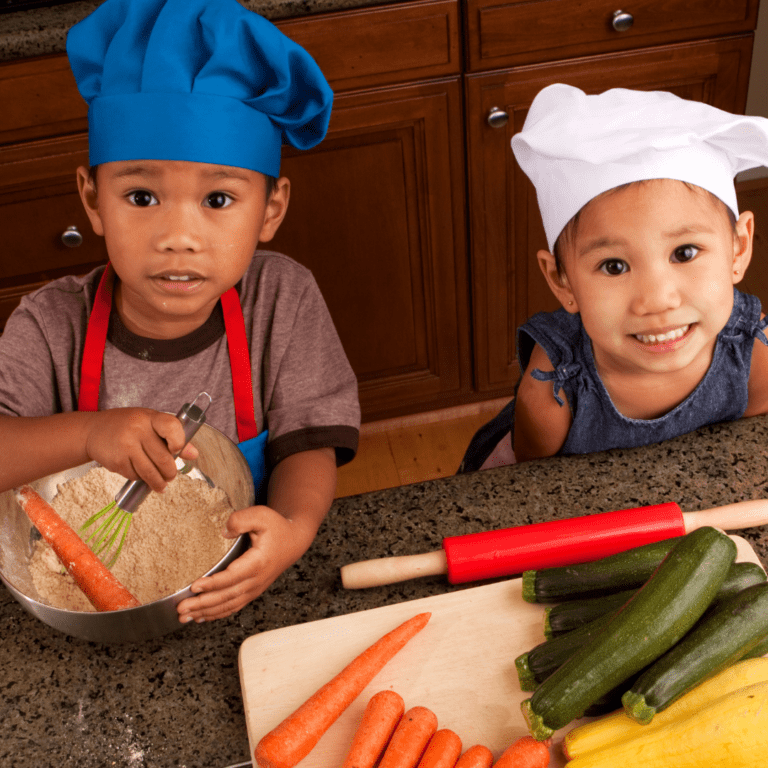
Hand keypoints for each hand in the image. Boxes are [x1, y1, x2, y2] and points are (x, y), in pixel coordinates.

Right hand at [84, 407, 197, 491]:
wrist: (93, 431)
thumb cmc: (128, 425)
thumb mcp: (151, 423)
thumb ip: (173, 436)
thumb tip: (193, 454)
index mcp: (150, 417)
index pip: (172, 427)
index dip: (180, 442)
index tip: (177, 450)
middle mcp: (137, 430)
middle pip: (163, 458)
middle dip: (170, 472)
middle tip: (171, 476)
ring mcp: (125, 446)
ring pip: (150, 472)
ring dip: (159, 482)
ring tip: (162, 484)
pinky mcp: (116, 461)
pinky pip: (135, 476)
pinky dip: (141, 478)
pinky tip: (141, 474)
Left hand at [176, 505, 311, 621]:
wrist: (293, 541)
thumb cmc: (277, 527)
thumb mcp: (262, 515)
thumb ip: (242, 520)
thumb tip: (224, 531)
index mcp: (258, 562)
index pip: (233, 577)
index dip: (213, 583)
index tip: (194, 586)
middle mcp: (257, 580)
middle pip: (227, 596)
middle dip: (203, 604)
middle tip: (181, 609)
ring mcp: (255, 588)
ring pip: (229, 605)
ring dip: (206, 612)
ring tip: (184, 617)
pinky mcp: (252, 591)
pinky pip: (233, 607)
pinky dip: (216, 614)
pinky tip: (201, 617)